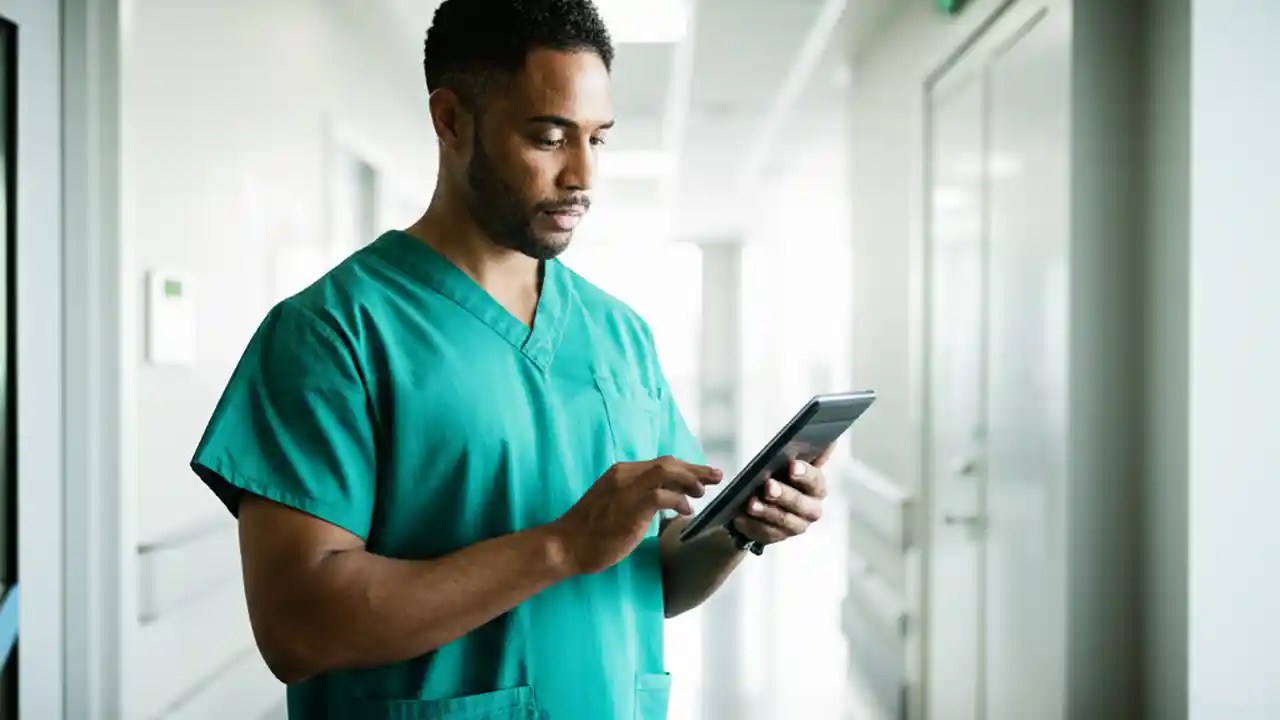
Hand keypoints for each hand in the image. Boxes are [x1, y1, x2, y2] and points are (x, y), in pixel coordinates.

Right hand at [551, 457, 721, 575]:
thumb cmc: (589, 532)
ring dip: (690, 480)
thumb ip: (636, 498)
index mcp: (620, 473)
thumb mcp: (614, 506)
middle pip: (668, 463)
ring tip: (702, 492)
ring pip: (667, 472)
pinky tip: (686, 511)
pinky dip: (678, 501)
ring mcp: (626, 489)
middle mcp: (624, 475)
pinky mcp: (630, 507)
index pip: (659, 463)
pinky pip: (661, 496)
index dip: (685, 468)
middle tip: (716, 476)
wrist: (565, 545)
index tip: (703, 474)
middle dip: (695, 469)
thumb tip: (664, 501)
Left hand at [732, 446, 833, 545]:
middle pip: (801, 503)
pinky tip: (739, 517)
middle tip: (768, 485)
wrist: (760, 501)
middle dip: (784, 494)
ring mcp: (796, 526)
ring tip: (750, 503)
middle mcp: (812, 508)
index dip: (805, 473)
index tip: (792, 465)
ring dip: (766, 511)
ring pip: (783, 520)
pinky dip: (752, 525)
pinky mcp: (776, 537)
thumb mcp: (785, 462)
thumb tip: (827, 439)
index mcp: (816, 485)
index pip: (815, 479)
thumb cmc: (776, 474)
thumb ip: (802, 451)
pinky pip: (765, 533)